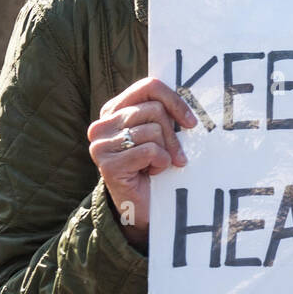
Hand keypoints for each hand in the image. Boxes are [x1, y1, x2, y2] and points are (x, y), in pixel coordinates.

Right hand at [87, 77, 196, 246]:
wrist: (143, 207)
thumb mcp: (160, 135)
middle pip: (155, 110)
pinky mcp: (107, 164)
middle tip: (175, 155)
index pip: (149, 86)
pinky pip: (150, 151)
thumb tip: (191, 99)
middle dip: (173, 135)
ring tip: (157, 165)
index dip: (175, 100)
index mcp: (114, 110)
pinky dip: (161, 163)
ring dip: (166, 152)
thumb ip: (165, 113)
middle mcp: (102, 124)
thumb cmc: (156, 167)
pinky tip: (152, 173)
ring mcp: (100, 144)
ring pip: (154, 131)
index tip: (190, 122)